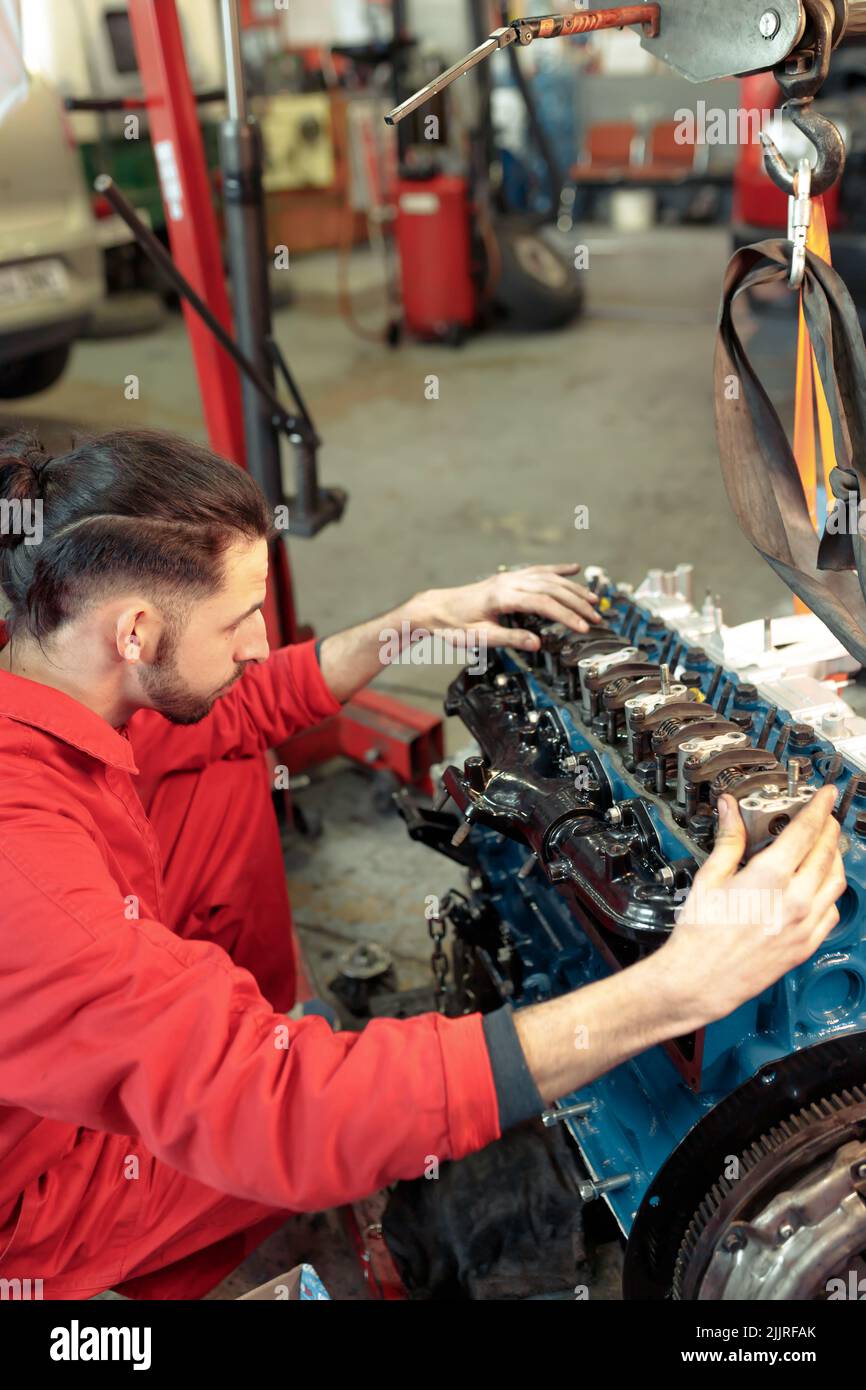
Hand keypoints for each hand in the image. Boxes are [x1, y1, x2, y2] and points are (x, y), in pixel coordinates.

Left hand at [415, 563, 601, 651]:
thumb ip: (510, 640)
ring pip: (549, 578)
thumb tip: (538, 644)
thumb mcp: (481, 638)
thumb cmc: (455, 625)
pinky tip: (574, 569)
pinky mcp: (509, 578)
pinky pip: (539, 570)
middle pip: (552, 588)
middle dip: (577, 603)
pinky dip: (559, 569)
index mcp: (502, 596)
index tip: (583, 628)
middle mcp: (508, 582)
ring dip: (573, 588)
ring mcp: (510, 577)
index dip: (566, 615)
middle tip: (597, 618)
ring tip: (593, 600)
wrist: (436, 609)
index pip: (543, 603)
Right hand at [656, 787, 844, 1028]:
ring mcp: (805, 925)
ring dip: (834, 858)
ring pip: (837, 881)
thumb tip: (730, 810)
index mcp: (770, 878)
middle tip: (824, 816)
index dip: (819, 807)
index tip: (826, 795)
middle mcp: (795, 900)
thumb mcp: (710, 877)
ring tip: (824, 847)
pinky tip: (819, 886)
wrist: (700, 979)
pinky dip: (831, 892)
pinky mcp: (806, 945)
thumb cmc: (700, 934)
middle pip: (826, 852)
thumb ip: (729, 839)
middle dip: (828, 827)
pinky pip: (832, 912)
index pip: (806, 831)